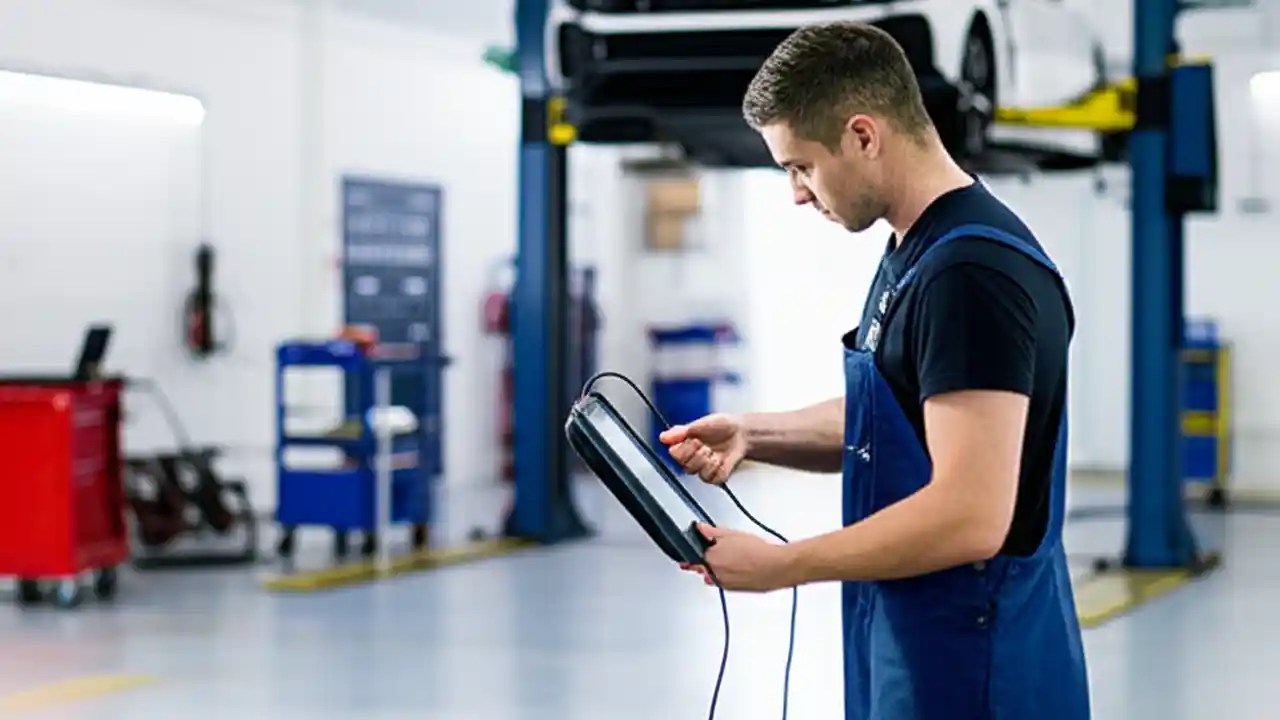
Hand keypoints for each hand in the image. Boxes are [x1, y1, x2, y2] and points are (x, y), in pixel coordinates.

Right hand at [658, 413, 747, 484]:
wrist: (741, 432)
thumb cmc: (722, 426)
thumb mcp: (700, 424)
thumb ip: (680, 432)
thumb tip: (663, 437)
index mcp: (684, 446)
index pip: (674, 454)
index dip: (685, 447)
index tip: (693, 438)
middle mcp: (692, 459)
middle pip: (686, 466)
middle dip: (698, 453)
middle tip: (705, 444)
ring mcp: (703, 469)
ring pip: (699, 473)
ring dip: (710, 460)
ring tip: (714, 451)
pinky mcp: (716, 476)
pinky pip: (713, 478)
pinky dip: (719, 467)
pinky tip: (721, 459)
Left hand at [681, 523, 795, 592]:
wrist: (776, 567)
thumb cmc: (758, 552)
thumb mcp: (732, 534)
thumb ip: (711, 532)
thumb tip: (699, 528)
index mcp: (711, 558)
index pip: (691, 556)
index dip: (689, 553)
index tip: (685, 554)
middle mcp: (714, 574)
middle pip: (701, 567)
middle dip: (703, 559)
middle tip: (712, 552)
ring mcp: (723, 583)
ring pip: (712, 574)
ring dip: (715, 567)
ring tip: (730, 557)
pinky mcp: (733, 589)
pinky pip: (723, 581)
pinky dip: (725, 574)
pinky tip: (736, 566)